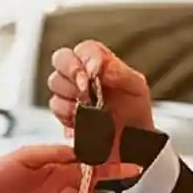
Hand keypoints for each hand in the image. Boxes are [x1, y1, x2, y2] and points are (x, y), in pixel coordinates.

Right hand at [47, 40, 154, 154]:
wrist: (132, 143)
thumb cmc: (136, 113)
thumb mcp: (136, 87)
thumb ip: (118, 71)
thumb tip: (96, 66)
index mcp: (100, 62)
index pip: (84, 48)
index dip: (85, 57)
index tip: (94, 72)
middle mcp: (82, 74)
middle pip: (61, 58)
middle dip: (71, 71)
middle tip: (85, 87)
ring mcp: (70, 92)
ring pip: (55, 81)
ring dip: (71, 93)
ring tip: (89, 106)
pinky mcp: (64, 112)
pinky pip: (55, 105)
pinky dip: (68, 112)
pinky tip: (83, 118)